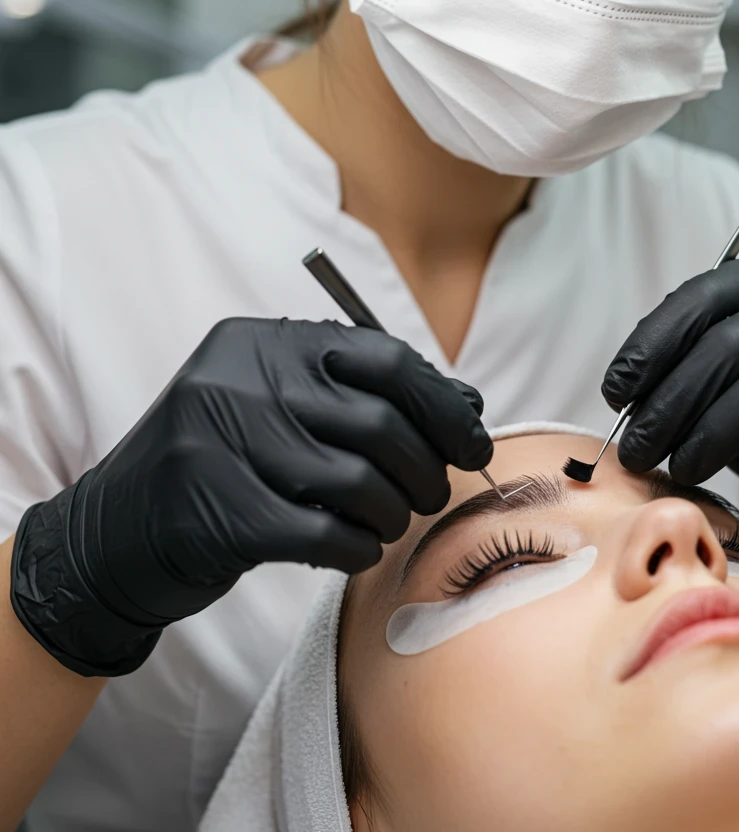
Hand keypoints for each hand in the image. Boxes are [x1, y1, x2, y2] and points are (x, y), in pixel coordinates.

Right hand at [10, 318, 491, 675]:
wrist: (111, 536)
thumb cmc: (218, 466)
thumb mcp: (277, 410)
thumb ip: (362, 399)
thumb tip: (467, 407)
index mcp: (261, 343)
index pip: (382, 357)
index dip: (441, 403)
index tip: (471, 442)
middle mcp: (240, 381)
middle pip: (379, 421)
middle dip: (426, 467)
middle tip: (433, 493)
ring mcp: (222, 443)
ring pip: (359, 480)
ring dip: (393, 512)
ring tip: (389, 522)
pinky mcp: (218, 513)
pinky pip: (325, 533)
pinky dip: (359, 547)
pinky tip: (357, 550)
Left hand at [602, 252, 738, 593]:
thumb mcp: (728, 378)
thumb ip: (688, 369)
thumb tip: (628, 398)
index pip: (699, 299)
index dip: (651, 346)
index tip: (616, 393)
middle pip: (730, 343)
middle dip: (673, 401)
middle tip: (639, 448)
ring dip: (716, 430)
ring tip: (683, 466)